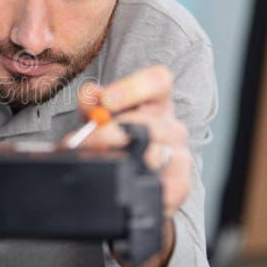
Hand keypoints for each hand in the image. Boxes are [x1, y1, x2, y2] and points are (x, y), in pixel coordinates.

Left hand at [65, 65, 191, 266]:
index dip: (132, 88)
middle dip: (109, 133)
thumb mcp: (100, 119)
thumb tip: (91, 96)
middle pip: (148, 122)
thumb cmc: (119, 142)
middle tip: (85, 141)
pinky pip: (159, 186)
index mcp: (157, 102)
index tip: (106, 101)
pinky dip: (132, 184)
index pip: (158, 80)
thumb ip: (91, 104)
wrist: (138, 182)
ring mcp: (180, 156)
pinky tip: (118, 180)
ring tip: (97, 162)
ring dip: (117, 159)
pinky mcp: (180, 185)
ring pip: (153, 154)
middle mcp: (173, 126)